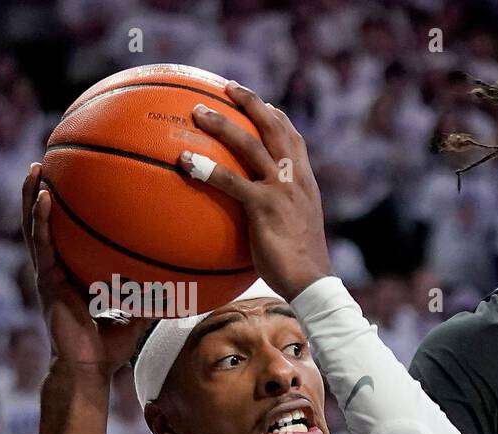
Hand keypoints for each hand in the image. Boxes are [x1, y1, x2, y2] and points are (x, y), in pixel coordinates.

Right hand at [20, 164, 153, 376]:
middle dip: (47, 192)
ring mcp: (48, 273)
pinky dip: (40, 219)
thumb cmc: (111, 347)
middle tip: (52, 162)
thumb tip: (183, 281)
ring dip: (34, 195)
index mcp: (76, 273)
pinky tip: (43, 198)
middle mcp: (58, 268)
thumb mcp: (139, 314)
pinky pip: (42, 243)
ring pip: (37, 227)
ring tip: (38, 167)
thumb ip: (153, 294)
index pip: (72, 236)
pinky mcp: (45, 280)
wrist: (89, 369)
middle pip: (50, 223)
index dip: (71, 212)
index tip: (77, 183)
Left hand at [180, 82, 331, 300]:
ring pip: (250, 145)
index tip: (262, 103)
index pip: (294, 139)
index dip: (277, 117)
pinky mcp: (264, 207)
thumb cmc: (300, 265)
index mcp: (304, 183)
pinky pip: (231, 182)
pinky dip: (206, 168)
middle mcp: (295, 179)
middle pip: (274, 128)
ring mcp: (280, 191)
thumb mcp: (296, 231)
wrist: (312, 281)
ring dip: (222, 124)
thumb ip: (280, 215)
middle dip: (251, 102)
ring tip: (198, 112)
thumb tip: (257, 219)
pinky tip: (184, 161)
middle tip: (227, 87)